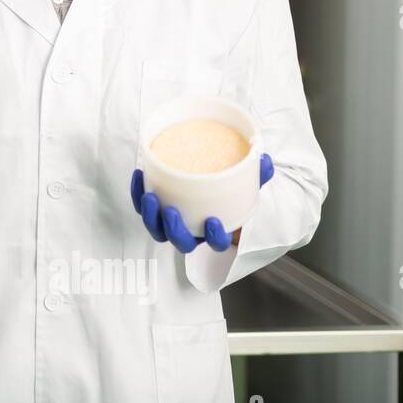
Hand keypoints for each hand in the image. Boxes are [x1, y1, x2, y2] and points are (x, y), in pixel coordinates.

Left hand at [130, 153, 273, 252]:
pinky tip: (139, 175)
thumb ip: (256, 174)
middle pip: (180, 242)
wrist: (208, 185)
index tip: (213, 222)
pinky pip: (142, 208)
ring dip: (149, 216)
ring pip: (157, 229)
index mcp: (215, 230)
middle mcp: (192, 231)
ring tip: (148, 197)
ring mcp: (171, 223)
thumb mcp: (244, 183)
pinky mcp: (154, 210)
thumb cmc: (227, 191)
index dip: (214, 237)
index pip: (217, 243)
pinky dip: (138, 193)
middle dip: (173, 230)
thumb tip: (264, 159)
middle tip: (170, 212)